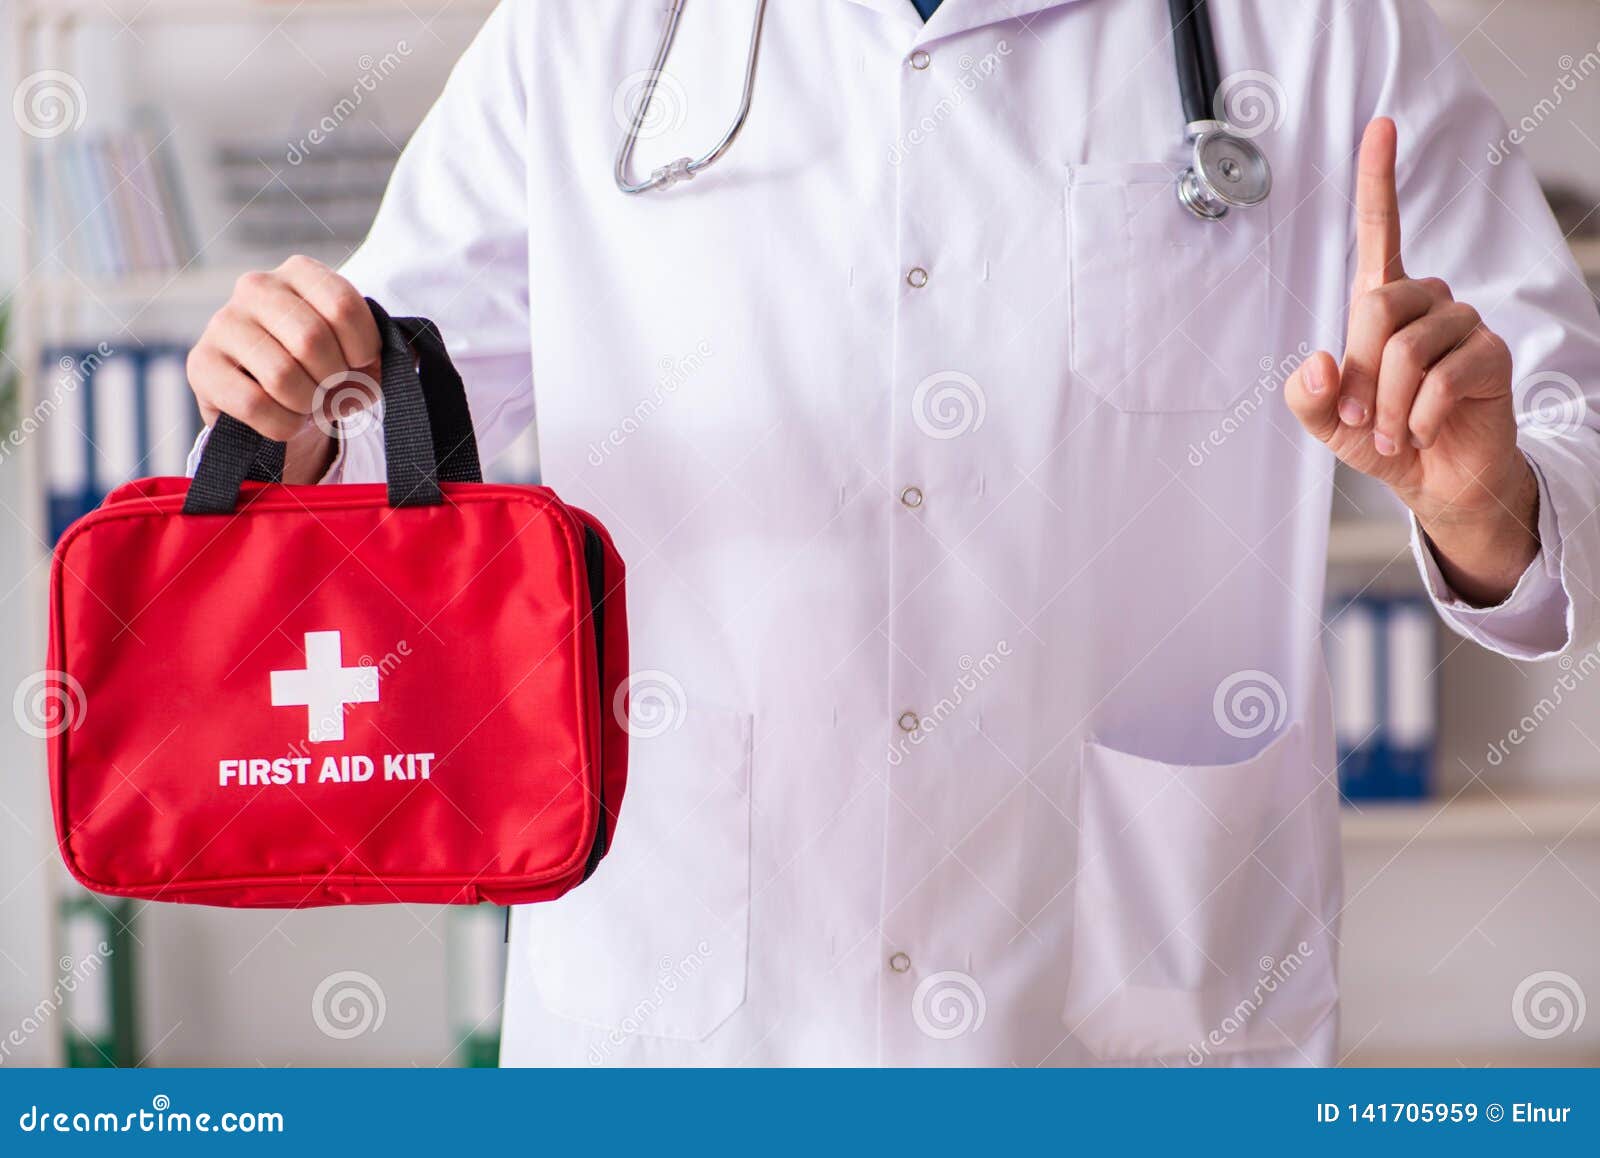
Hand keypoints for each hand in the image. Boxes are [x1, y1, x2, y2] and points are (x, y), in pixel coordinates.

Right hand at [187, 255, 380, 484]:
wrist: (276, 400)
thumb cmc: (324, 368)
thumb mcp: (360, 351)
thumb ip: (390, 350)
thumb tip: (403, 357)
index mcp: (301, 272)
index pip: (344, 307)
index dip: (363, 351)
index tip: (360, 365)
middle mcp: (257, 287)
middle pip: (312, 341)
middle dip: (334, 381)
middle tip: (334, 392)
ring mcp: (223, 323)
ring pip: (283, 376)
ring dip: (309, 406)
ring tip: (309, 405)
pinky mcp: (201, 364)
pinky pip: (255, 405)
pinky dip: (283, 424)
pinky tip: (286, 419)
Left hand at [1285, 118, 1537, 605]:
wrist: (1437, 480)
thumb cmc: (1381, 437)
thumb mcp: (1324, 418)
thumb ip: (1304, 394)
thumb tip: (1314, 361)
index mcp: (1384, 302)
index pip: (1382, 229)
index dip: (1378, 179)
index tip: (1381, 126)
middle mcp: (1428, 300)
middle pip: (1375, 308)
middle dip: (1357, 373)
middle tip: (1358, 418)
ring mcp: (1464, 323)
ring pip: (1404, 349)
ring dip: (1384, 405)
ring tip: (1391, 433)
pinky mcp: (1491, 355)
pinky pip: (1438, 379)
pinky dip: (1414, 418)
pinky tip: (1419, 433)